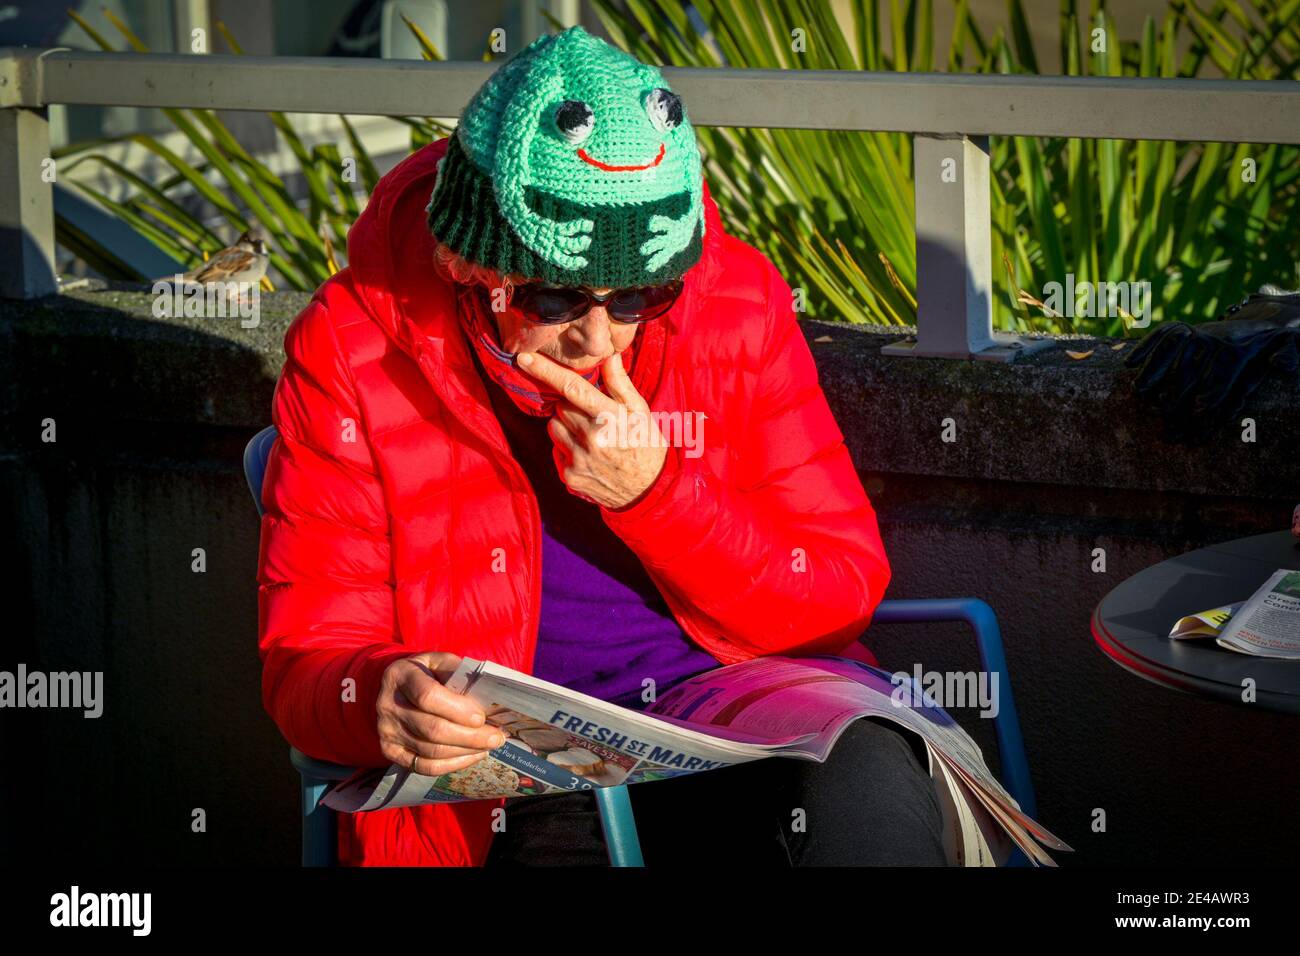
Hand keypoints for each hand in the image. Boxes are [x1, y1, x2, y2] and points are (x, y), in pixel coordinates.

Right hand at [376, 652, 504, 775]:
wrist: (394, 686)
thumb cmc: (425, 672)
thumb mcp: (440, 661)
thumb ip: (459, 674)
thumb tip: (487, 699)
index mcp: (401, 676)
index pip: (428, 696)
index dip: (458, 710)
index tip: (481, 717)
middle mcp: (389, 705)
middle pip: (433, 729)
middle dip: (471, 736)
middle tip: (497, 737)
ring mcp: (387, 731)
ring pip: (432, 751)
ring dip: (466, 751)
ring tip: (488, 745)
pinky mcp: (390, 751)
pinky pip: (425, 766)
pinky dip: (453, 764)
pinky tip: (472, 755)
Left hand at [517, 350, 667, 509]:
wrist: (649, 492)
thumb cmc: (646, 446)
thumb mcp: (641, 413)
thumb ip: (621, 384)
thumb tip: (609, 356)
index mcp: (610, 418)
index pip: (572, 388)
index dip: (546, 371)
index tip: (524, 358)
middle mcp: (591, 439)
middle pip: (560, 407)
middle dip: (571, 406)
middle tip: (593, 415)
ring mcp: (578, 460)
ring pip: (553, 428)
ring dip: (565, 426)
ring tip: (590, 436)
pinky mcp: (569, 477)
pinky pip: (556, 451)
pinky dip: (566, 449)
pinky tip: (588, 455)